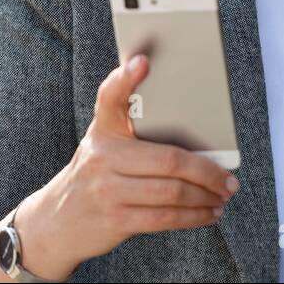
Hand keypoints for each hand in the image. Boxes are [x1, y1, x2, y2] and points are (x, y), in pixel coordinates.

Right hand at [13, 40, 239, 279]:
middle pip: (168, 160)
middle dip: (207, 171)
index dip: (125, 78)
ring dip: (205, 196)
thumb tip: (200, 138)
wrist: (55, 222)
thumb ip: (139, 133)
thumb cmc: (97, 174)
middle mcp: (102, 157)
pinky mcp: (115, 220)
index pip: (111, 98)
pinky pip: (164, 218)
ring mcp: (107, 190)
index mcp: (104, 130)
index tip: (143, 61)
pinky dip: (193, 216)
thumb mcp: (106, 145)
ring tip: (223, 195)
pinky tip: (208, 212)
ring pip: (171, 192)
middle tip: (228, 178)